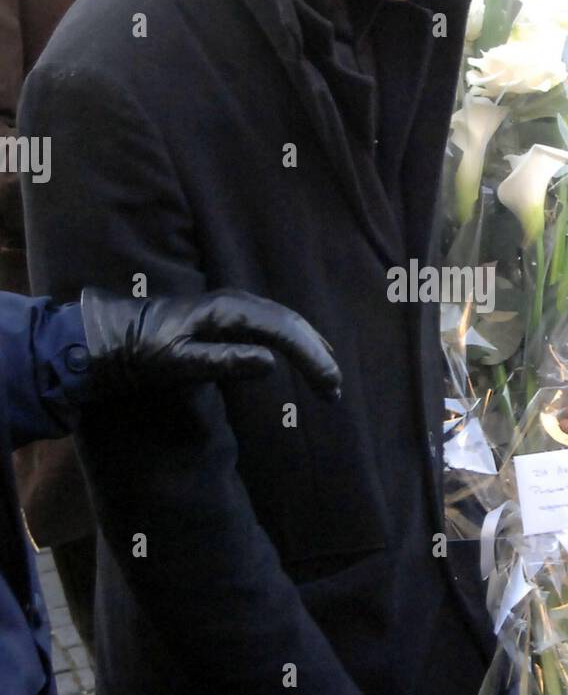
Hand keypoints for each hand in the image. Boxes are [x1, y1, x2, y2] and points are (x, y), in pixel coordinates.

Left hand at [78, 287, 340, 399]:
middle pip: (292, 323)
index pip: (285, 331)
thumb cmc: (138, 353)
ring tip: (327, 378)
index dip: (312, 359)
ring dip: (309, 348)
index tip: (330, 388)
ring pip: (285, 322)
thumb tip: (271, 364)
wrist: (107, 337)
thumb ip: (225, 361)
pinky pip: (271, 325)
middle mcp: (236, 303)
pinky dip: (293, 341)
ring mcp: (232, 307)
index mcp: (229, 311)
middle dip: (318, 356)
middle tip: (334, 391)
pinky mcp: (226, 317)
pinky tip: (300, 356)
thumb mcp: (178, 363)